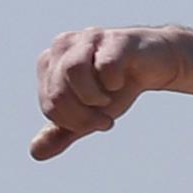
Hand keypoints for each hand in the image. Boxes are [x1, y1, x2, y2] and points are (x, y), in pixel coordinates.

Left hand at [31, 26, 183, 160]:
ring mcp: (89, 39)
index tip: (97, 123)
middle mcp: (64, 46)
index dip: (74, 123)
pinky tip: (123, 79)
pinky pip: (105, 66)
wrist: (156, 64)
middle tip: (105, 121)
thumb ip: (63, 131)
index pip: (50, 104)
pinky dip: (114, 82)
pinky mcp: (116, 39)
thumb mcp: (89, 113)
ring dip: (94, 96)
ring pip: (74, 71)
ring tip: (108, 100)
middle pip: (59, 92)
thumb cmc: (118, 86)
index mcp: (50, 63)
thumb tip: (36, 153)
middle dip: (83, 116)